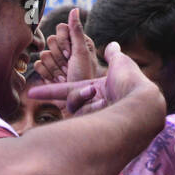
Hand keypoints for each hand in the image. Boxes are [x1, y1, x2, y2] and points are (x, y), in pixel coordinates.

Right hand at [31, 43, 156, 118]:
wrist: (143, 103)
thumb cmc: (132, 82)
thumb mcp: (122, 63)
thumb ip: (114, 54)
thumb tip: (112, 45)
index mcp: (98, 91)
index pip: (70, 89)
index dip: (50, 91)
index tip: (32, 93)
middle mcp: (97, 106)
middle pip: (71, 102)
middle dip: (66, 95)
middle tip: (78, 91)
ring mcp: (97, 119)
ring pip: (75, 108)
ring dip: (84, 99)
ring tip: (101, 97)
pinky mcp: (96, 129)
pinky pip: (81, 117)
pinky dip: (90, 107)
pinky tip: (105, 106)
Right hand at [38, 7, 98, 84]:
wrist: (78, 101)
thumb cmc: (84, 77)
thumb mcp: (81, 52)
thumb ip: (76, 30)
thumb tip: (74, 9)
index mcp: (77, 42)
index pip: (61, 28)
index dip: (63, 42)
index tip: (70, 55)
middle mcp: (66, 49)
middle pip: (50, 40)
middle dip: (59, 57)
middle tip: (69, 68)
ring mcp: (56, 60)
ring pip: (43, 54)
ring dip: (55, 68)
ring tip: (64, 77)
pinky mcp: (47, 71)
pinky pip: (38, 65)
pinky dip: (47, 74)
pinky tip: (56, 80)